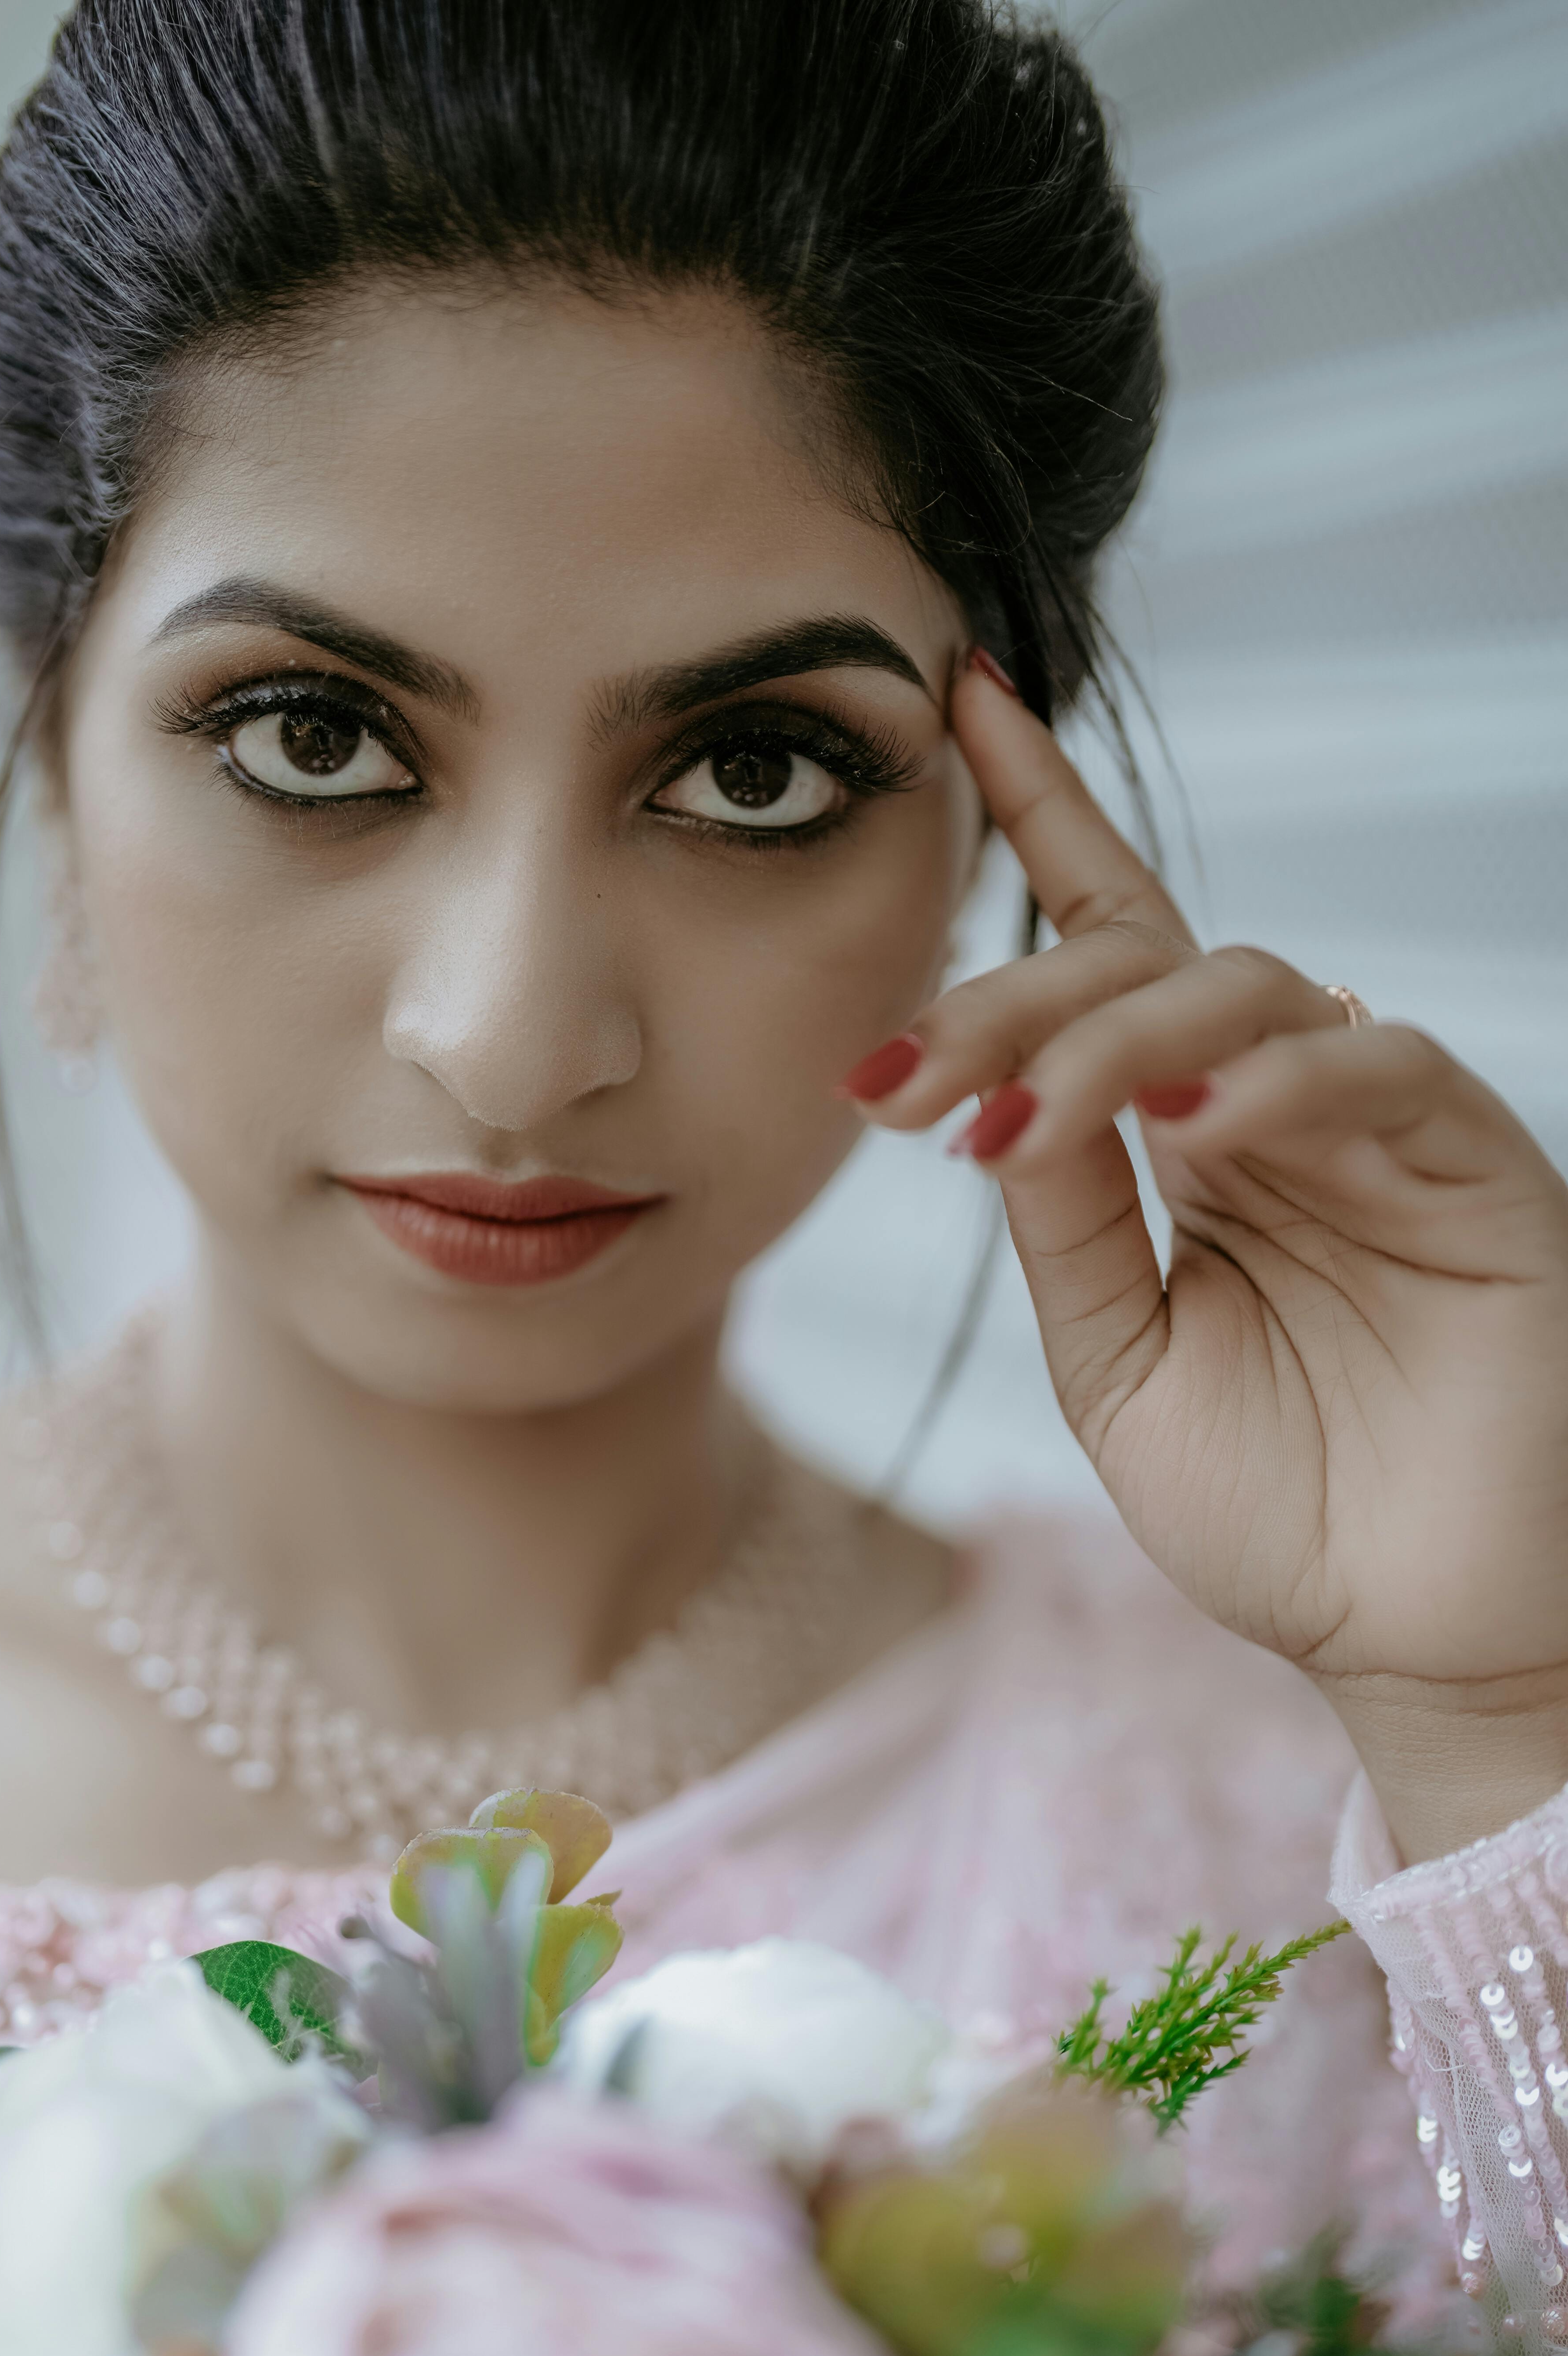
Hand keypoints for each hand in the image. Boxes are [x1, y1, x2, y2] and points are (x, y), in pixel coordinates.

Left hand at [846, 659, 1567, 1862]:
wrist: (1410, 1637)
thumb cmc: (1280, 1511)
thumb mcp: (1119, 1363)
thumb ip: (1067, 1225)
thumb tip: (1003, 1097)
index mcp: (1189, 1138)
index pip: (1109, 943)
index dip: (1040, 816)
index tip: (951, 704)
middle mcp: (1275, 1103)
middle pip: (1140, 962)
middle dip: (1006, 1003)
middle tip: (899, 1085)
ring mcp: (1375, 1124)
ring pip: (1244, 987)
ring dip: (1114, 1039)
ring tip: (1023, 1123)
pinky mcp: (1470, 1162)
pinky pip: (1375, 1065)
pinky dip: (1274, 1080)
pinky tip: (1191, 1124)